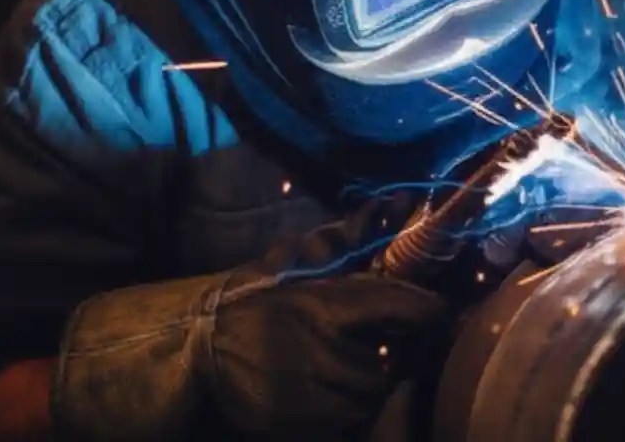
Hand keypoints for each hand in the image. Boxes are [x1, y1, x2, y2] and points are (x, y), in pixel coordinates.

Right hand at [52, 210, 449, 441]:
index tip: (430, 307)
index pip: (415, 310)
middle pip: (403, 356)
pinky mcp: (309, 430)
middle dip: (399, 344)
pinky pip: (356, 419)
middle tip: (379, 334)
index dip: (430, 308)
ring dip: (377, 376)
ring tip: (347, 358)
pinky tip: (331, 385)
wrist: (194, 356)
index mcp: (329, 309)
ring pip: (381, 391)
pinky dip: (354, 405)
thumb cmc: (251, 301)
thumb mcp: (294, 261)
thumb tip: (391, 204)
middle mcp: (329, 357)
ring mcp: (319, 401)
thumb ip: (346, 238)